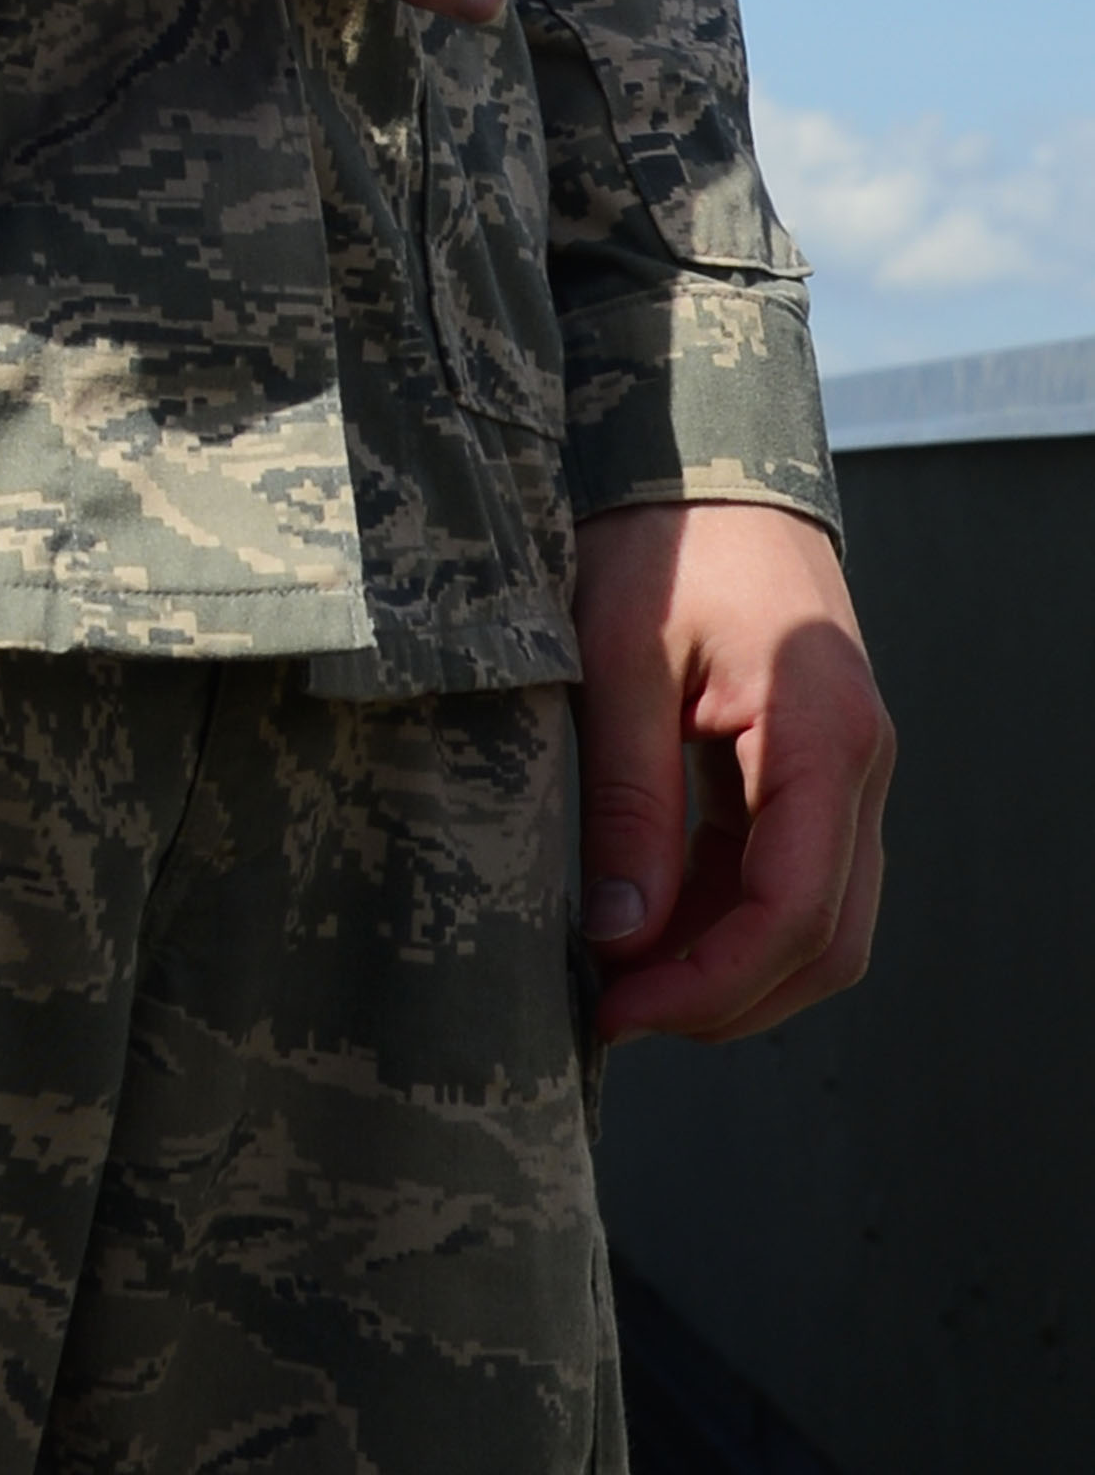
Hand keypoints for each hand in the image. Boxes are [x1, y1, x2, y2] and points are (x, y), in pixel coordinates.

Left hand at [577, 497, 892, 1044]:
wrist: (705, 460)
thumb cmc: (661, 539)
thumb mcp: (619, 662)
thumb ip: (627, 801)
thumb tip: (620, 936)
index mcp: (824, 735)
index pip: (796, 910)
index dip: (710, 984)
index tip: (618, 1010)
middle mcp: (858, 766)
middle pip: (829, 941)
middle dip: (727, 1000)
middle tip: (616, 1014)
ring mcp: (844, 772)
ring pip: (817, 921)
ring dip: (728, 967)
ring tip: (619, 977)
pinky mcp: (809, 770)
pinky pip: (786, 874)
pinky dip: (723, 918)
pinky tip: (643, 924)